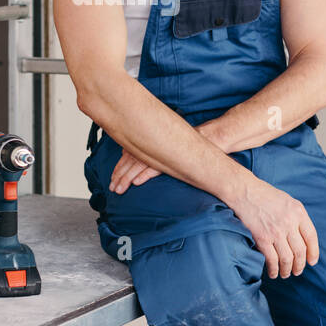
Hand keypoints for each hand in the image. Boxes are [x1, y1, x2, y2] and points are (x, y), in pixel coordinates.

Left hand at [108, 122, 227, 192]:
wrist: (214, 136)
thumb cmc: (192, 142)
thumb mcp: (169, 146)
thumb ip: (155, 150)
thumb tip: (139, 160)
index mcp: (153, 139)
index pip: (130, 153)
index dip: (120, 166)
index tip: (113, 177)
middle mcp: (156, 143)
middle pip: (131, 159)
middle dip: (119, 174)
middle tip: (111, 187)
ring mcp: (164, 150)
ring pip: (139, 164)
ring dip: (127, 177)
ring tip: (119, 188)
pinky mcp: (175, 158)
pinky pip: (156, 167)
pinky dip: (144, 174)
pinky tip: (136, 182)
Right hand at [228, 177, 319, 278]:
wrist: (244, 190)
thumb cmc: (264, 194)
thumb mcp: (287, 200)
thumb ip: (296, 216)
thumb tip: (302, 236)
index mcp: (298, 212)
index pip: (311, 237)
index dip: (313, 252)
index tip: (312, 261)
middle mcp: (289, 223)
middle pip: (300, 251)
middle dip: (300, 265)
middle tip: (298, 271)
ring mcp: (276, 231)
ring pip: (287, 258)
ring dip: (287, 270)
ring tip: (286, 274)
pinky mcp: (262, 238)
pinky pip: (272, 259)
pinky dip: (273, 269)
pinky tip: (273, 272)